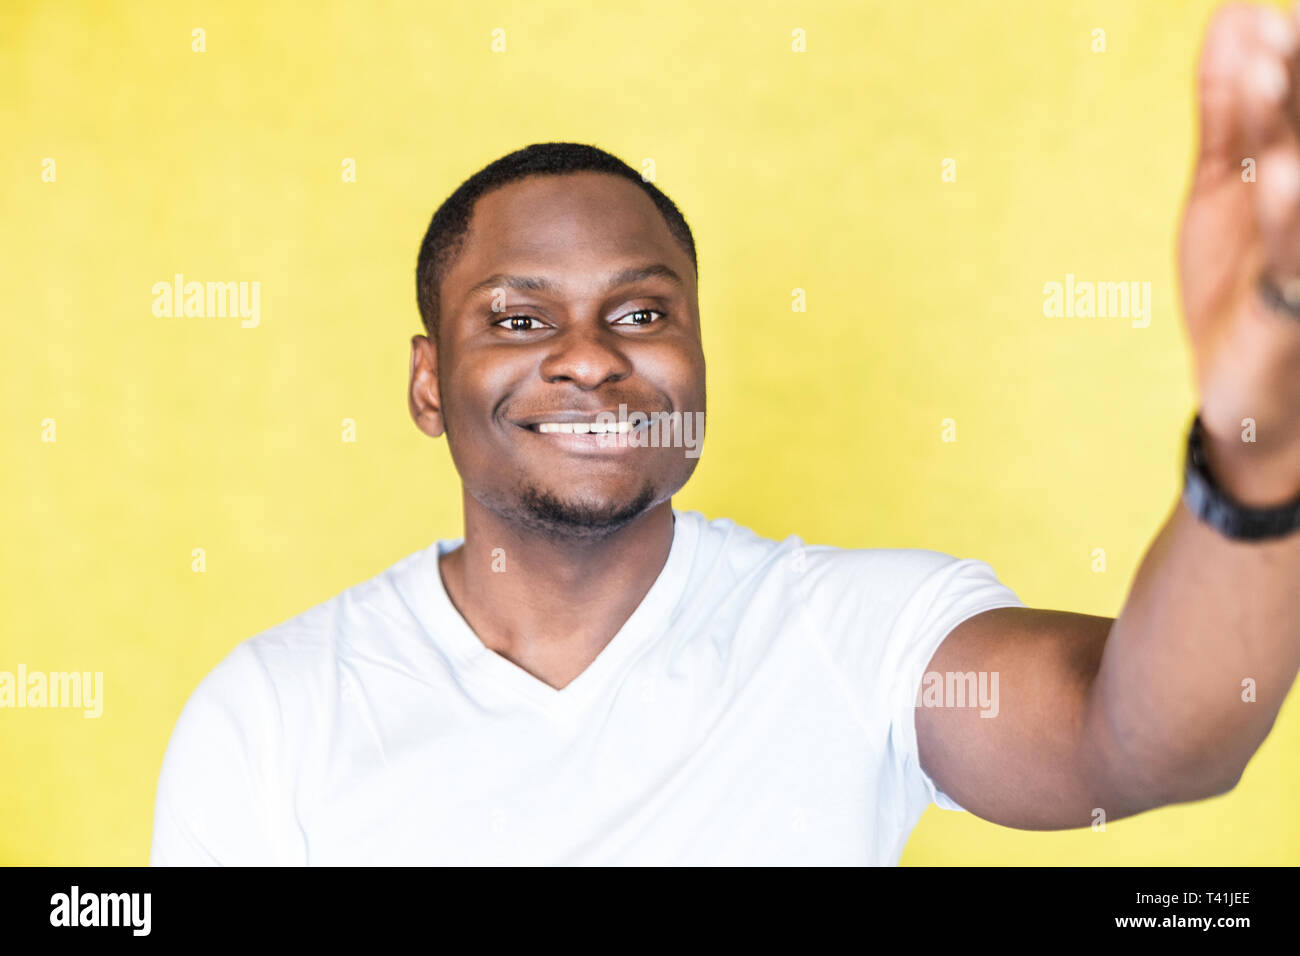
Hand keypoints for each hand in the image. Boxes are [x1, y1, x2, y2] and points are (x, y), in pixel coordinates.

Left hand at [1179, 3, 1299, 504]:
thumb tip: (1237, 12)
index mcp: (1298, 173)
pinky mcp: (1294, 307)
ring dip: (1289, 129)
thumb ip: (1229, 111)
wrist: (1249, 394)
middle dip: (1294, 84)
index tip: (1272, 17)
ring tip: (1270, 71)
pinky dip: (1287, 216)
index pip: (1294, 106)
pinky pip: (1294, 259)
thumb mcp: (1225, 187)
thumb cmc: (1244, 281)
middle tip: (1284, 25)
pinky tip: (1275, 174)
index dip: (1287, 62)